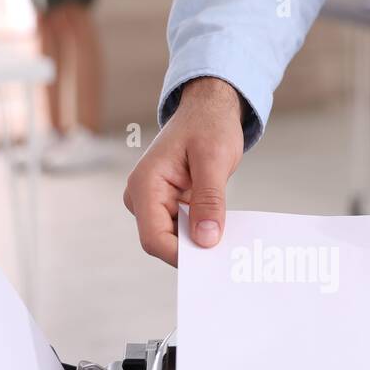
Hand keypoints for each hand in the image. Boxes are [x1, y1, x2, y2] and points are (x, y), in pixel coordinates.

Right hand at [124, 77, 244, 264]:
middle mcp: (142, 197)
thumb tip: (206, 240)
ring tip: (228, 242)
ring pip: (174, 240)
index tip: (212, 260)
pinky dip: (201, 233)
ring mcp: (153, 203)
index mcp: (145, 184)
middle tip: (227, 256)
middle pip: (163, 243)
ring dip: (199, 244)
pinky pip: (182, 230)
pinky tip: (221, 231)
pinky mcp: (168, 206)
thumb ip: (209, 200)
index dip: (181, 255)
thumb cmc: (209, 125)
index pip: (154, 238)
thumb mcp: (214, 160)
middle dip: (193, 252)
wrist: (207, 109)